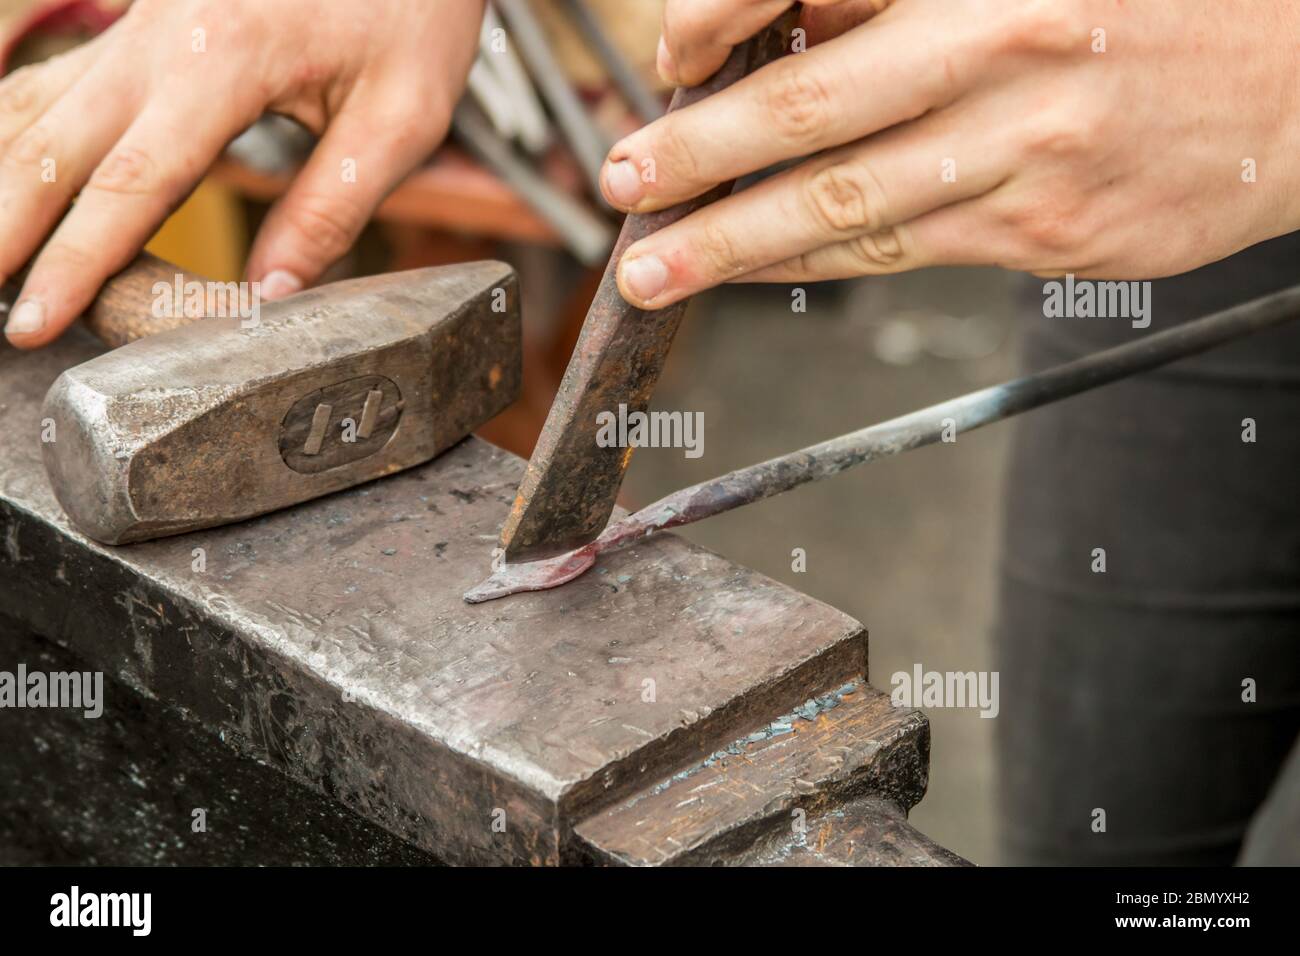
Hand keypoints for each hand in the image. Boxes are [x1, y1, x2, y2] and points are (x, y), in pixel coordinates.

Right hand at [2, 0, 482, 347]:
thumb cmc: (412, 9)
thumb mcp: (402, 114)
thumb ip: (332, 205)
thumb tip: (271, 294)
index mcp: (226, 60)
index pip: (132, 182)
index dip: (78, 261)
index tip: (38, 320)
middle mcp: (162, 36)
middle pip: (55, 144)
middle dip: (9, 227)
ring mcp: (143, 21)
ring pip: (39, 102)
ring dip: (4, 180)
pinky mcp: (145, 19)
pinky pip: (59, 74)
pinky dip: (18, 126)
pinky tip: (7, 169)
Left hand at [601, 0, 1299, 309]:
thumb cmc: (1158, 3)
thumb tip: (782, 33)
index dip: (720, 19)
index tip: (668, 58)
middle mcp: (1004, 44)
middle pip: (811, 105)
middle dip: (698, 153)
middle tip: (623, 182)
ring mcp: (1026, 147)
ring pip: (845, 202)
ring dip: (734, 240)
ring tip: (657, 266)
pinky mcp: (1044, 229)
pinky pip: (900, 251)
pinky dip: (817, 264)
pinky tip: (759, 270)